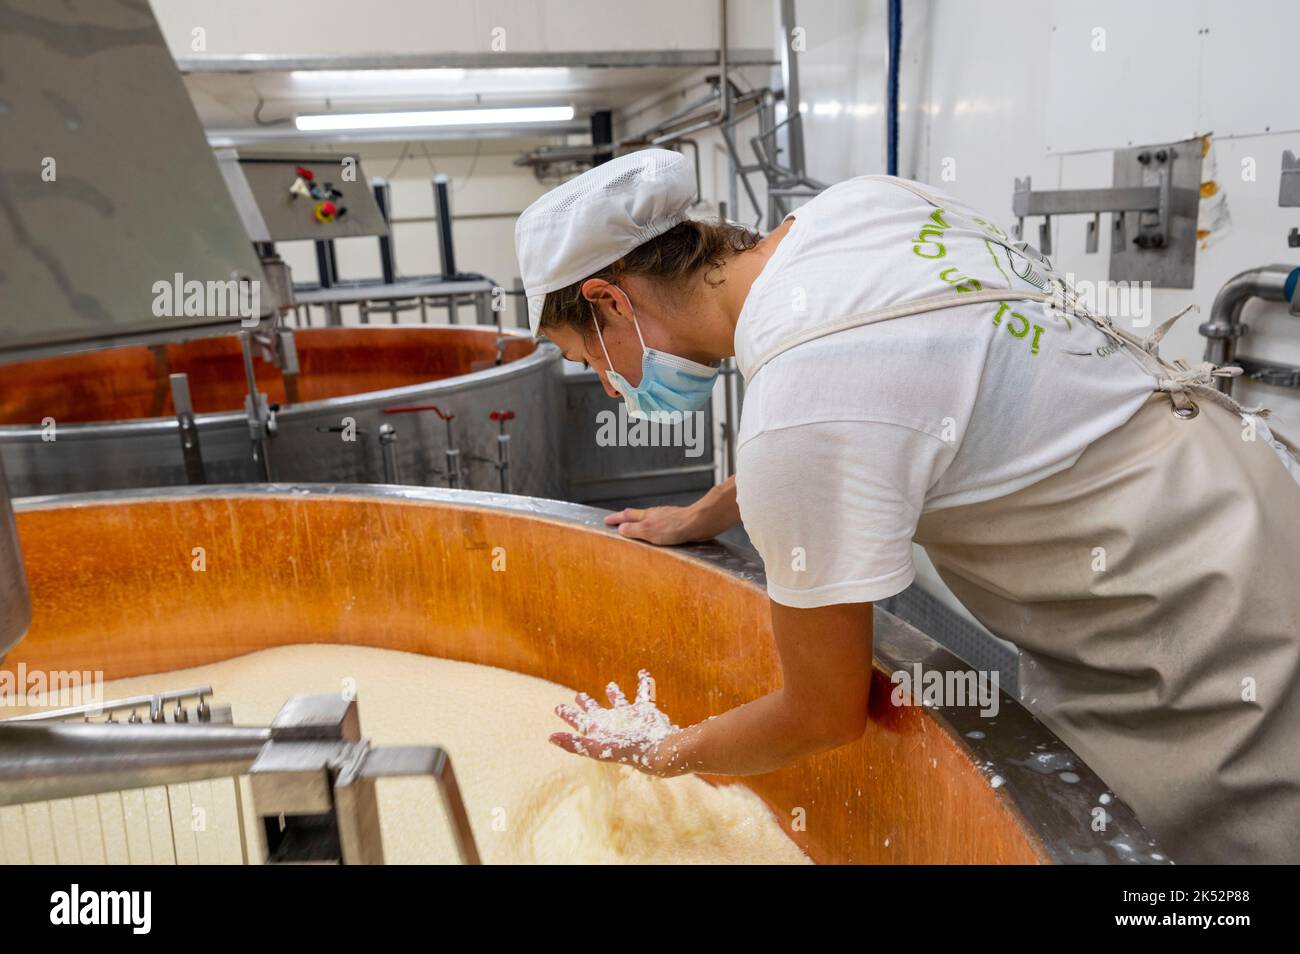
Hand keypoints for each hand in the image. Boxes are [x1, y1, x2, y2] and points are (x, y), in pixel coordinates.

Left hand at [550, 670, 680, 775]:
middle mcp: (613, 722)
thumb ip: (573, 743)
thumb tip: (550, 737)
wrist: (656, 751)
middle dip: (587, 703)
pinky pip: (644, 692)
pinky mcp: (645, 710)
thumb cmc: (625, 751)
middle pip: (596, 710)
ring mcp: (629, 716)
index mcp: (600, 730)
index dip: (568, 714)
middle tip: (578, 695)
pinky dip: (644, 683)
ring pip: (619, 701)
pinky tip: (643, 673)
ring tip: (610, 684)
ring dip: (614, 693)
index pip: (579, 720)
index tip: (557, 707)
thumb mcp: (595, 748)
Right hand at [604, 505, 699, 544]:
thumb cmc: (675, 527)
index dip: (616, 519)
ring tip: (634, 528)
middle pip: (636, 515)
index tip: (607, 521)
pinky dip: (653, 528)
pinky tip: (657, 535)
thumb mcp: (648, 531)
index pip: (626, 516)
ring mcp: (665, 518)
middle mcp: (655, 515)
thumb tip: (621, 529)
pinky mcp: (676, 524)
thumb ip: (634, 530)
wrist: (697, 524)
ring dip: (639, 523)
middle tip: (616, 521)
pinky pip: (660, 526)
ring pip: (648, 519)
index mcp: (646, 516)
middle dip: (625, 518)